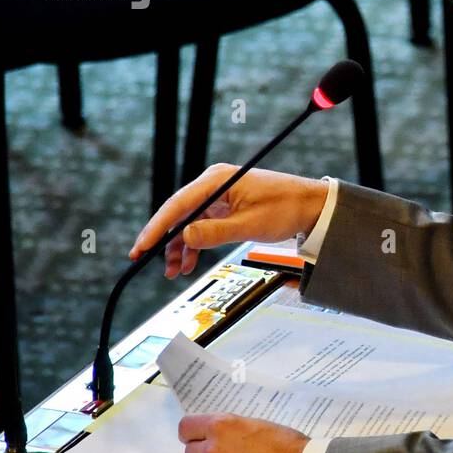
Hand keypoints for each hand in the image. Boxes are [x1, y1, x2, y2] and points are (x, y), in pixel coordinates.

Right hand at [129, 164, 328, 277]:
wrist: (310, 206)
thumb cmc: (286, 208)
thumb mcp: (250, 225)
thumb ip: (215, 233)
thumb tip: (184, 238)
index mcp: (217, 181)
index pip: (177, 204)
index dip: (156, 227)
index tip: (141, 247)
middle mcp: (214, 184)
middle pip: (178, 213)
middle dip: (164, 240)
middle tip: (145, 262)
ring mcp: (218, 196)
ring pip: (188, 222)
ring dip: (179, 247)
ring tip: (173, 271)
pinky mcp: (225, 206)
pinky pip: (201, 225)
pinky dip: (194, 244)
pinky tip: (188, 263)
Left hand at [178, 413, 309, 452]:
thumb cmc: (287, 446)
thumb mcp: (256, 424)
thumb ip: (231, 429)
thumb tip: (218, 435)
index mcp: (221, 427)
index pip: (185, 427)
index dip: (192, 432)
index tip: (197, 436)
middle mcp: (212, 451)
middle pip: (190, 451)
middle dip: (203, 452)